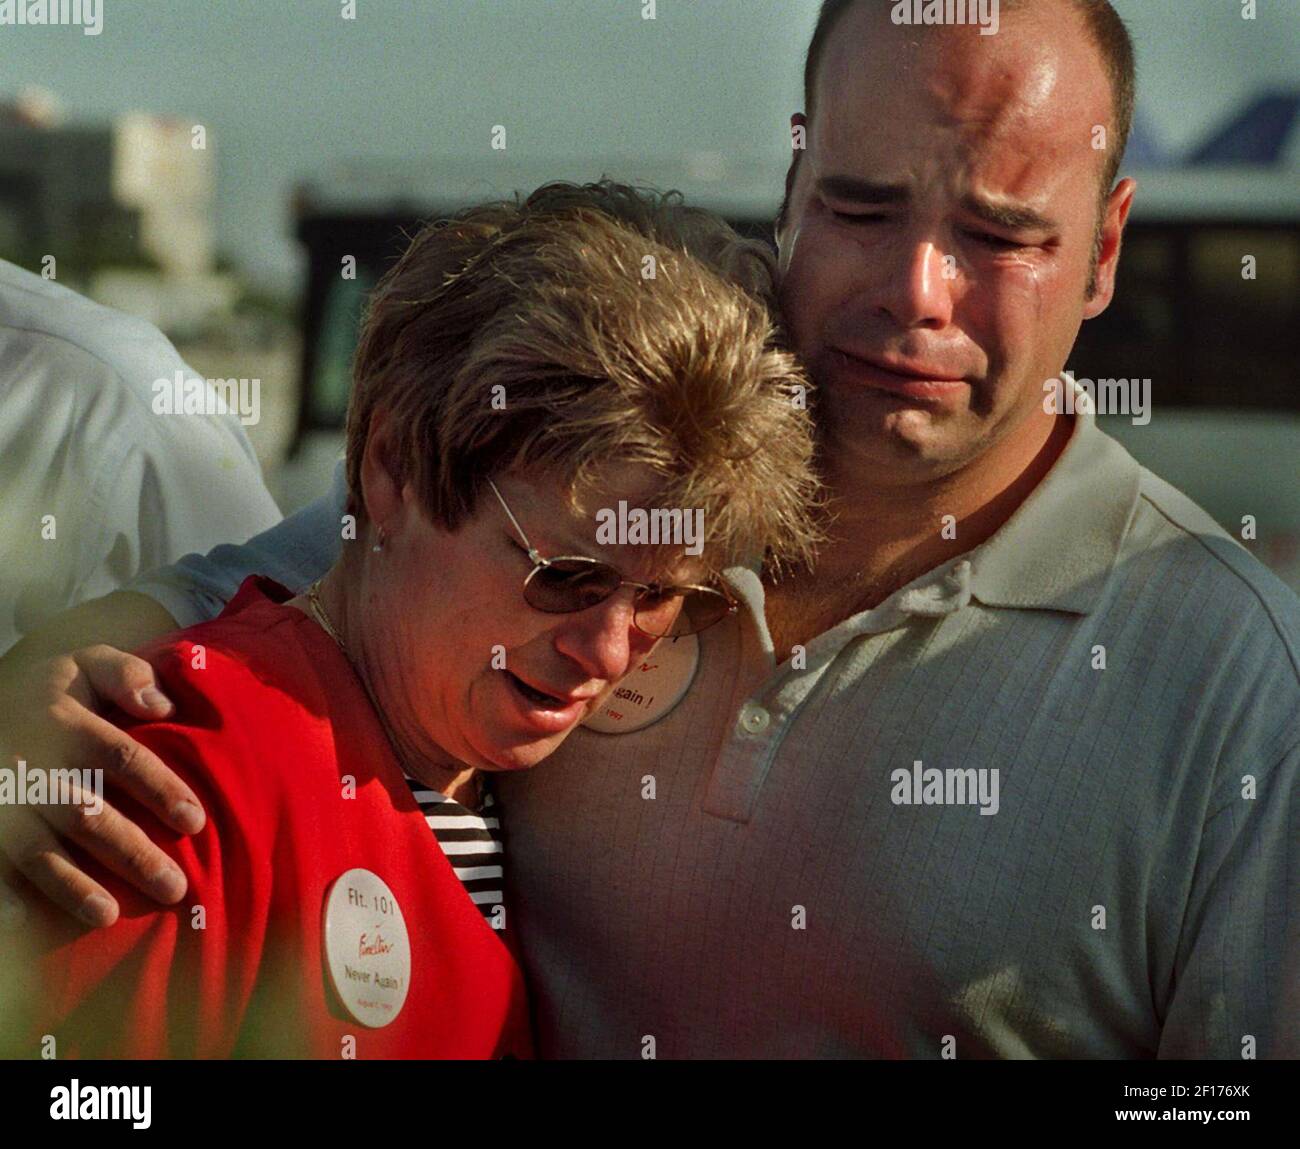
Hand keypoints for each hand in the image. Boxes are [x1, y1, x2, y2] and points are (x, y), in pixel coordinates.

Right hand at [0, 645, 203, 927]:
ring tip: (108, 916)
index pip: (122, 758)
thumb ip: (127, 674)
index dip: (160, 789)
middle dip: (132, 853)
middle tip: (176, 888)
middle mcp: (33, 767)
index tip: (197, 822)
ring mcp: (2, 802)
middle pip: (88, 815)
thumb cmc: (50, 692)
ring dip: (72, 886)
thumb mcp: (84, 664)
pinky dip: (2, 896)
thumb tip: (165, 706)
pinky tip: (20, 926)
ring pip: (39, 850)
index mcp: (65, 724)